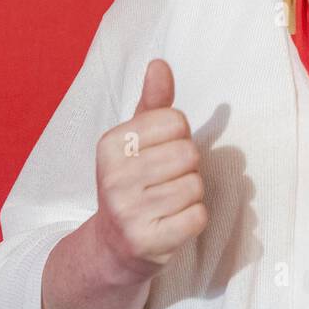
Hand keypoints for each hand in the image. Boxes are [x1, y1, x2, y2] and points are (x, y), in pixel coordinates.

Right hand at [90, 59, 207, 286]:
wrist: (113, 245)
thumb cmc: (133, 180)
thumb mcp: (136, 139)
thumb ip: (153, 102)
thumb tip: (159, 63)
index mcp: (110, 145)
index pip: (176, 120)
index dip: (178, 136)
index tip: (158, 153)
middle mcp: (113, 178)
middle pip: (188, 153)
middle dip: (186, 166)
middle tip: (164, 180)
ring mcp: (128, 212)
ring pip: (195, 185)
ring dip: (190, 193)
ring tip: (166, 201)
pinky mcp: (147, 241)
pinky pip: (197, 216)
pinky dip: (193, 219)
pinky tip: (171, 221)